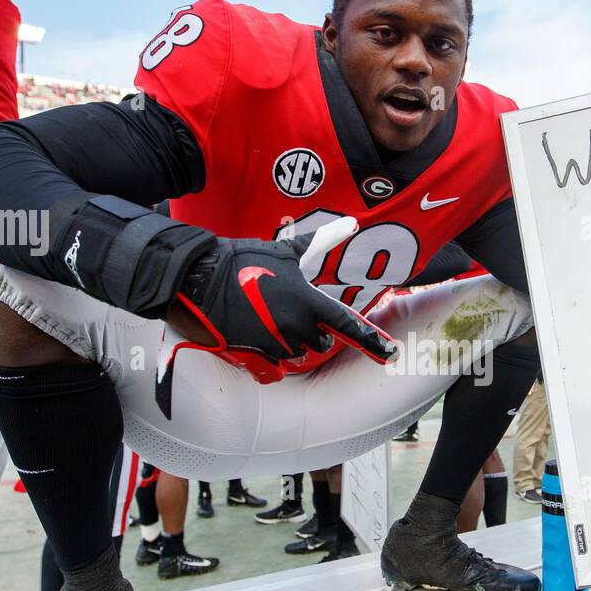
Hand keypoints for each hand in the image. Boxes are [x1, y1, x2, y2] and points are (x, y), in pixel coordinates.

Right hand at [174, 220, 395, 381]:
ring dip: (290, 341)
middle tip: (291, 311)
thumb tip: (350, 223)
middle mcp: (297, 327)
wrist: (198, 280)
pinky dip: (271, 357)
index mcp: (308, 303)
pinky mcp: (255, 356)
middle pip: (321, 342)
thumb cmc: (243, 260)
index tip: (391, 353)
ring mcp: (275, 344)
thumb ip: (321, 241)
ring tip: (268, 318)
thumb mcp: (285, 250)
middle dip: (313, 332)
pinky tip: (258, 337)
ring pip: (297, 354)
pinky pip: (274, 367)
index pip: (348, 326)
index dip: (372, 340)